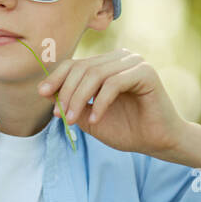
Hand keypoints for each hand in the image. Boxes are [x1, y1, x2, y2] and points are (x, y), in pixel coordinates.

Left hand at [37, 48, 186, 157]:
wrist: (157, 142)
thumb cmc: (127, 130)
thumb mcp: (90, 117)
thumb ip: (71, 103)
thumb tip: (45, 91)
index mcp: (107, 65)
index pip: (75, 64)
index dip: (56, 78)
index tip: (43, 95)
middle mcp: (120, 58)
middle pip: (82, 67)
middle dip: (66, 92)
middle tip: (60, 115)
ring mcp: (134, 62)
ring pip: (95, 74)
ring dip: (79, 99)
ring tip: (74, 120)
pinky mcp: (146, 72)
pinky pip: (113, 83)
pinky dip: (100, 103)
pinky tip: (96, 120)